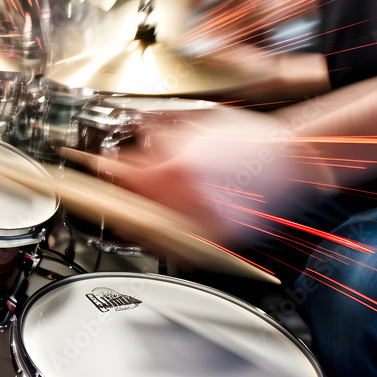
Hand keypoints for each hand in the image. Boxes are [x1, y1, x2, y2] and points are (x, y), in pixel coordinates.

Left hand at [79, 106, 328, 247]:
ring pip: (153, 234)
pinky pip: (183, 251)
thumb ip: (156, 138)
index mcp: (177, 170)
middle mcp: (187, 201)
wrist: (294, 156)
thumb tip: (128, 145)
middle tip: (97, 196)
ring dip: (135, 224)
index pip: (121, 177)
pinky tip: (157, 234)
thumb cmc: (251, 138)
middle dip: (111, 202)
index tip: (82, 170)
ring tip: (125, 215)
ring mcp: (205, 224)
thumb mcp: (195, 125)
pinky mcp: (222, 241)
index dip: (97, 172)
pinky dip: (166, 244)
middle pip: (131, 211)